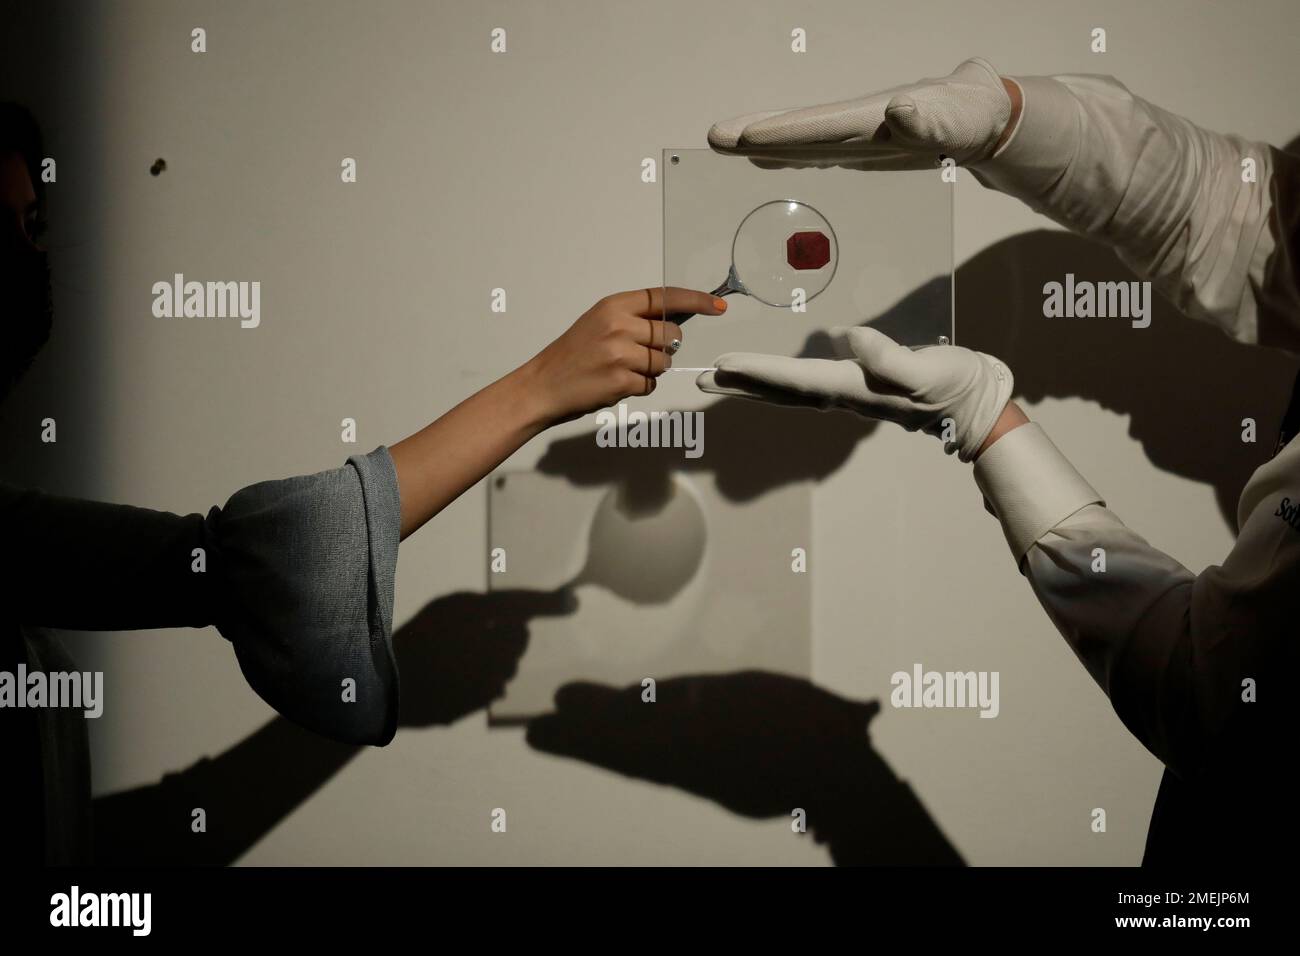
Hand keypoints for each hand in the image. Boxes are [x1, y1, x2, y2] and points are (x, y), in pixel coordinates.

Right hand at [520, 287, 724, 425]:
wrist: (542, 385)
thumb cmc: (571, 355)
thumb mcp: (598, 323)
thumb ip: (633, 318)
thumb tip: (673, 322)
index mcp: (614, 306)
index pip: (665, 298)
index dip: (696, 301)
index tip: (717, 305)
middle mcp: (619, 325)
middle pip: (671, 336)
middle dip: (662, 349)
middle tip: (635, 355)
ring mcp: (621, 354)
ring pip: (663, 363)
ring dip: (649, 371)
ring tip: (619, 370)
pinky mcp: (622, 381)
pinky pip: (650, 385)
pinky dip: (638, 388)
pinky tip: (614, 383)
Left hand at [696, 326, 1012, 461]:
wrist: (978, 406)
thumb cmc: (954, 384)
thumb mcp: (925, 369)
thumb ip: (887, 357)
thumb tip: (847, 340)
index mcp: (855, 388)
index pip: (794, 380)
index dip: (756, 371)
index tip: (722, 365)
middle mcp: (845, 395)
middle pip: (780, 392)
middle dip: (740, 384)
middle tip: (700, 381)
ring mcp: (851, 395)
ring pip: (790, 391)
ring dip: (753, 385)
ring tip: (722, 378)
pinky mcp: (860, 389)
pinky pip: (807, 386)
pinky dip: (780, 381)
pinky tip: (772, 377)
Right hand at [712, 58, 1264, 331]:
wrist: (1156, 182)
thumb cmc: (1106, 154)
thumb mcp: (1038, 129)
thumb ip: (964, 115)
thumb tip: (898, 110)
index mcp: (952, 103)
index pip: (856, 119)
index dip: (792, 131)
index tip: (738, 136)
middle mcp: (949, 108)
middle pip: (849, 122)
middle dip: (784, 134)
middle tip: (725, 138)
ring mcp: (960, 130)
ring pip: (866, 138)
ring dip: (811, 147)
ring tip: (761, 151)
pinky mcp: (972, 156)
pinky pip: (895, 158)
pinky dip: (855, 163)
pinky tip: (841, 171)